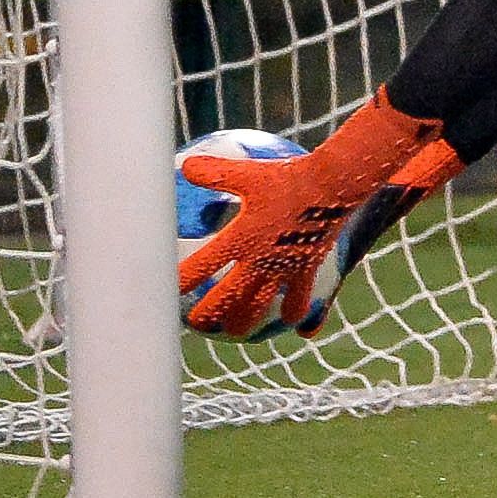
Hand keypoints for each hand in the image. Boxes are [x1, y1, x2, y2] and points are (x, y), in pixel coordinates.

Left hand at [178, 92, 457, 339]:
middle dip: (210, 312)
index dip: (182, 281)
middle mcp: (260, 260)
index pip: (202, 266)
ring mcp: (286, 267)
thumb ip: (216, 173)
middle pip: (229, 296)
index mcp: (241, 239)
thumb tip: (184, 165)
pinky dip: (299, 313)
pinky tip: (301, 330)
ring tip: (239, 333)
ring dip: (248, 321)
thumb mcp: (249, 173)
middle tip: (196, 323)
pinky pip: (302, 297)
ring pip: (262, 304)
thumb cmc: (289, 176)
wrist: (333, 185)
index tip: (163, 292)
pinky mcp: (309, 267)